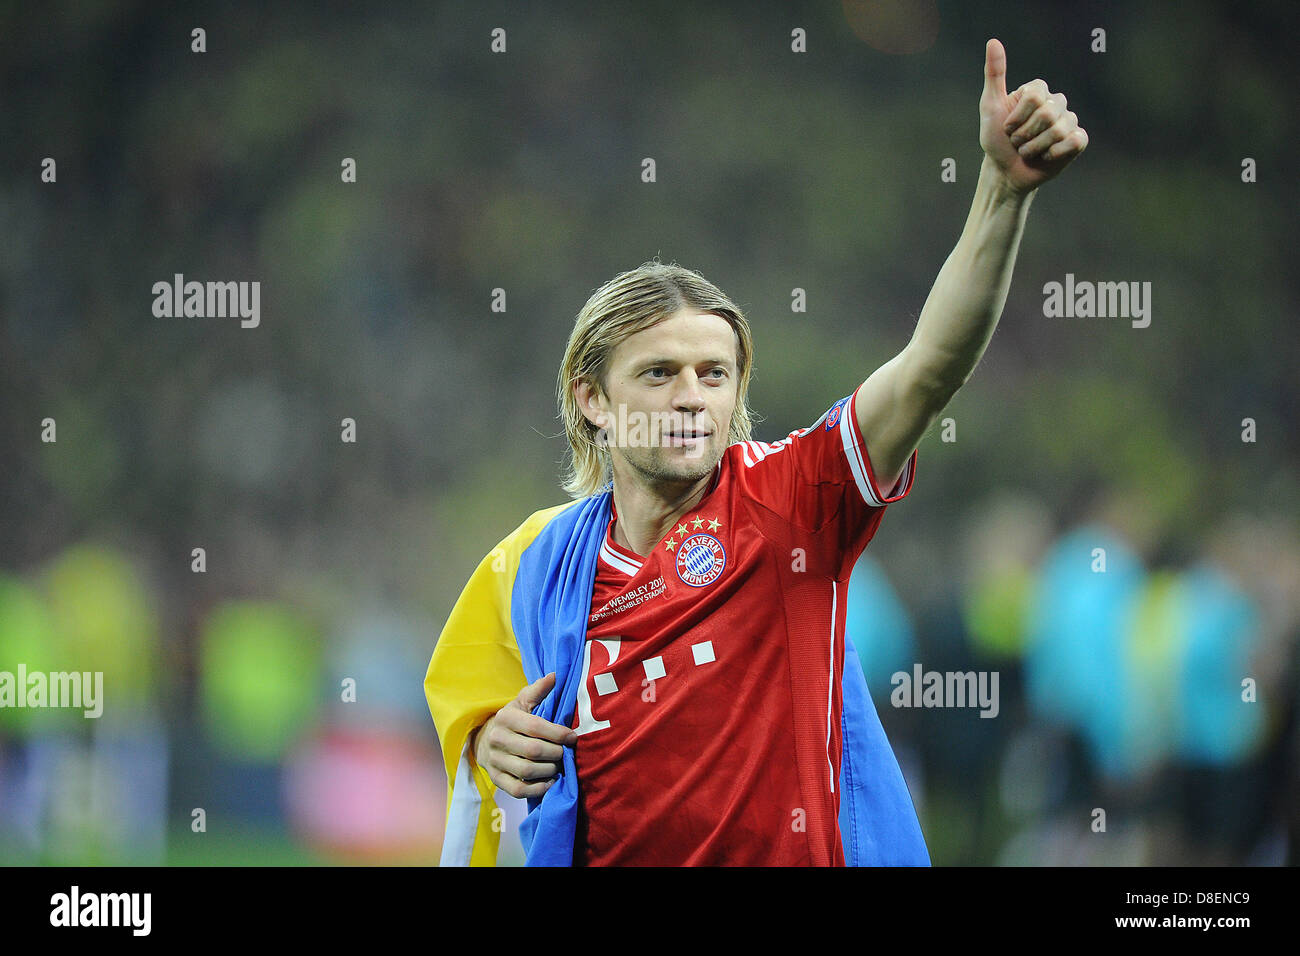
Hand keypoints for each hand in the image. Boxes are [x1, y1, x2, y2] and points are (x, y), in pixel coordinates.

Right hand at [472, 671, 577, 798]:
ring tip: (558, 766)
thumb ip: (538, 690)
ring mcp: (495, 761)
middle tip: (565, 753)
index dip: (558, 733)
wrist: (485, 740)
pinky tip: (549, 781)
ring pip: (527, 771)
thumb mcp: (522, 702)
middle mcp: (497, 739)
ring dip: (549, 770)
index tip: (573, 737)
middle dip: (555, 753)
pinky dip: (537, 789)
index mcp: (506, 718)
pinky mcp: (496, 779)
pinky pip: (518, 790)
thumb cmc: (512, 719)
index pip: (536, 727)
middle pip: (533, 751)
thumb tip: (555, 676)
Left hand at [979, 38, 1087, 194]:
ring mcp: (1069, 121)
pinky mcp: (1077, 140)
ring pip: (1059, 130)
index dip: (1017, 117)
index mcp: (1038, 91)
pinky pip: (1075, 140)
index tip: (1006, 127)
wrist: (1005, 171)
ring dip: (1035, 148)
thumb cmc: (996, 139)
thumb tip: (993, 42)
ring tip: (1028, 151)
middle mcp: (1056, 102)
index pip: (1035, 96)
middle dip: (1025, 135)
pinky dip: (1055, 153)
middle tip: (1017, 142)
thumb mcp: (990, 106)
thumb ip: (994, 74)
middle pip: (1048, 114)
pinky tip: (1046, 157)